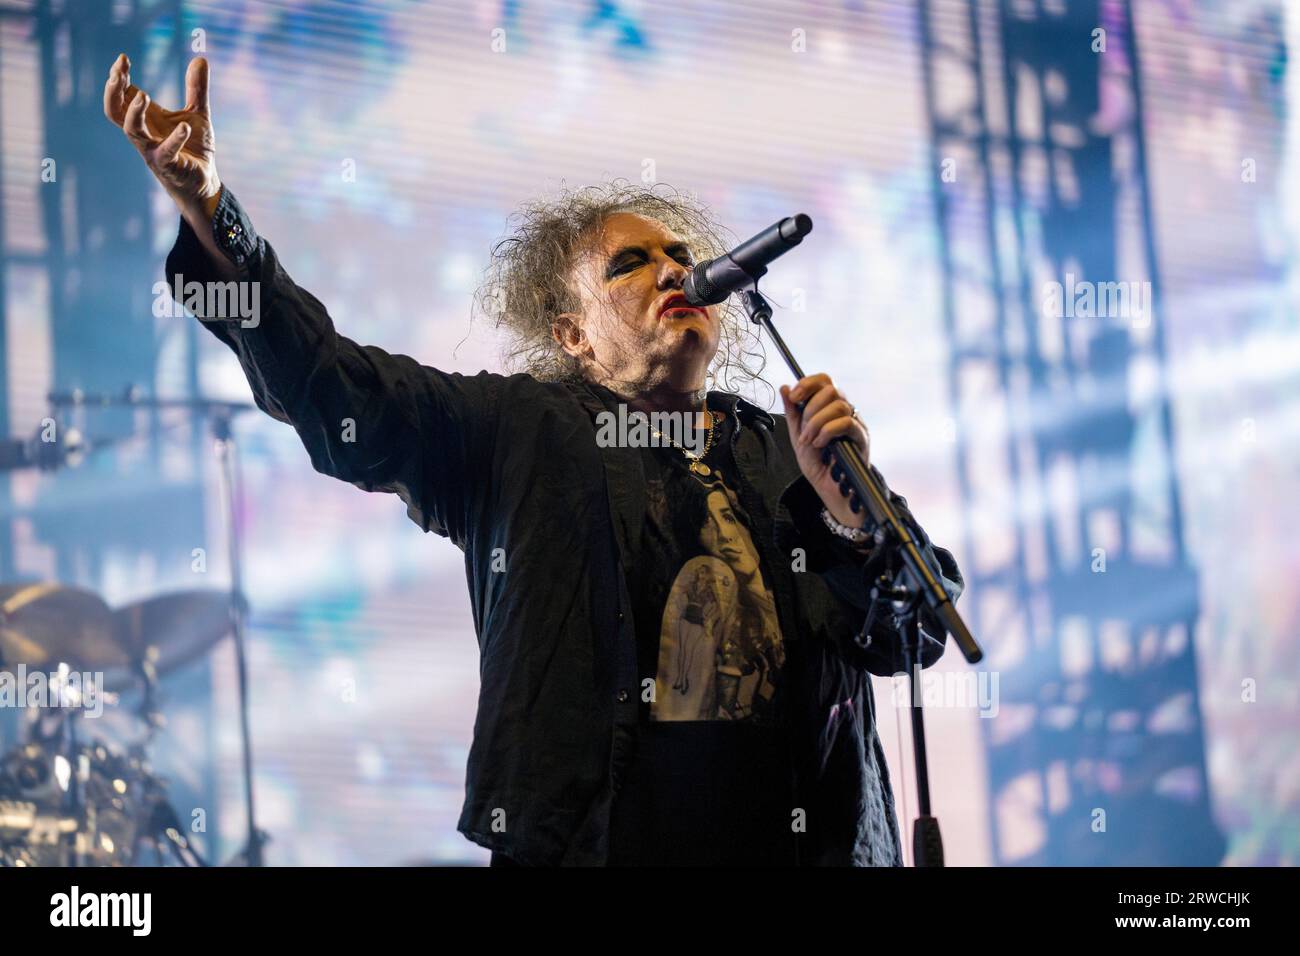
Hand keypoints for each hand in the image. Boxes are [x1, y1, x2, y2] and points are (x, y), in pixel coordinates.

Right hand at [103, 53, 220, 222]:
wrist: (204, 182)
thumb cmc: (194, 148)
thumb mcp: (197, 114)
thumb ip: (196, 88)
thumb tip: (200, 58)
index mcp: (146, 119)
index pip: (122, 95)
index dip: (118, 77)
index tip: (122, 58)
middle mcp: (143, 134)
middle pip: (114, 111)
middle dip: (113, 91)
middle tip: (118, 73)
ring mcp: (152, 150)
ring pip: (131, 131)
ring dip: (134, 113)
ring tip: (143, 95)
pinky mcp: (168, 166)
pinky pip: (166, 152)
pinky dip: (174, 139)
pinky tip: (185, 127)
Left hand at [780, 374, 869, 529]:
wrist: (829, 489)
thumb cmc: (817, 463)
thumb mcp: (797, 435)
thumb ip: (792, 412)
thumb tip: (785, 387)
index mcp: (829, 407)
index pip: (824, 381)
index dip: (808, 383)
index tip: (794, 396)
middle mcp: (845, 411)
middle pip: (832, 388)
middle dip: (810, 407)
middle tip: (802, 428)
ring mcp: (855, 423)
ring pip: (839, 405)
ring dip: (817, 422)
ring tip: (809, 440)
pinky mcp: (861, 438)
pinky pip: (847, 423)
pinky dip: (828, 431)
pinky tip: (820, 443)